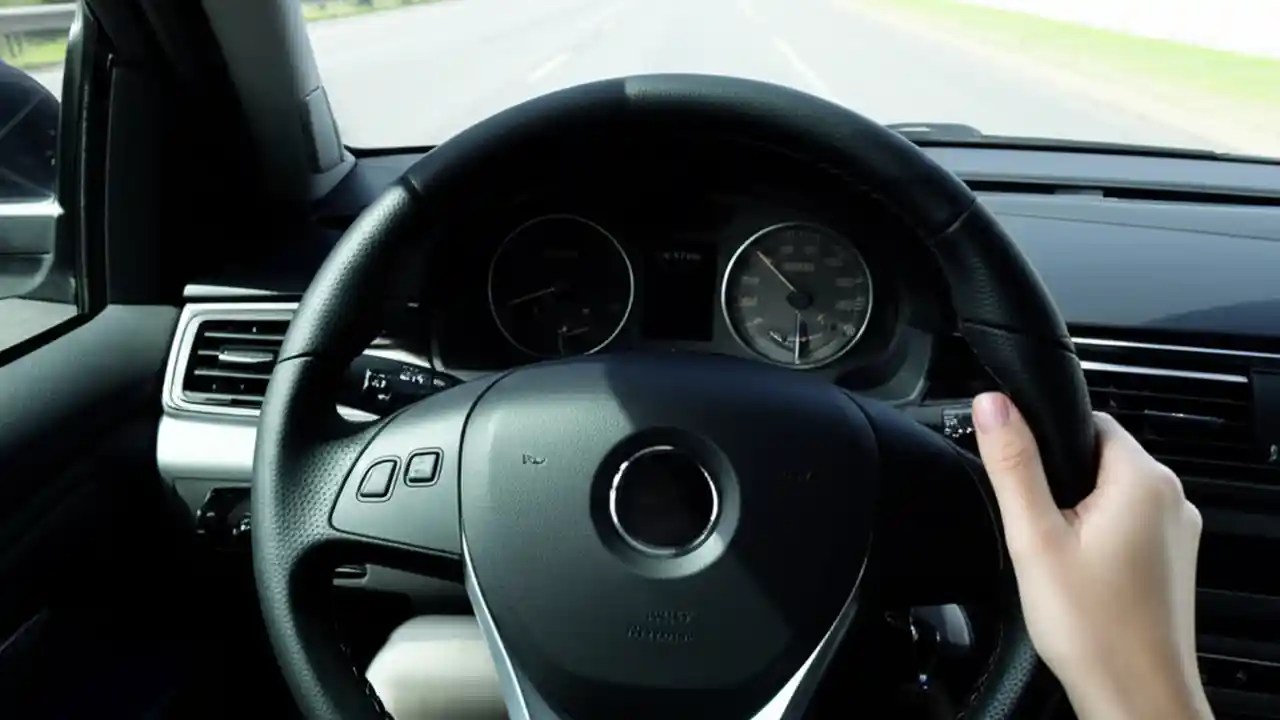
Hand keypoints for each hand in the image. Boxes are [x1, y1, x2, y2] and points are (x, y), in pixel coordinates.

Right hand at [972, 392, 1212, 719]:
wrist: (1134, 699)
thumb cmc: (1092, 628)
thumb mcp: (1034, 537)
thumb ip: (1013, 463)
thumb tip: (994, 404)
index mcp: (1143, 480)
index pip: (1089, 421)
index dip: (1046, 445)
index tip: (1024, 482)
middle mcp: (1172, 499)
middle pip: (1098, 460)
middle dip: (1059, 487)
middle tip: (1038, 534)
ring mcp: (1178, 533)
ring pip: (1110, 496)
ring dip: (1077, 516)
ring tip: (1058, 562)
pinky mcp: (1172, 562)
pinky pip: (1126, 527)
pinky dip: (1097, 541)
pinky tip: (1080, 579)